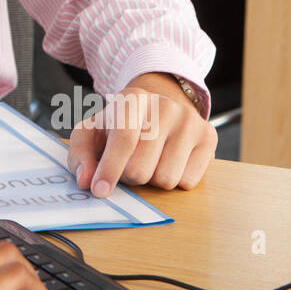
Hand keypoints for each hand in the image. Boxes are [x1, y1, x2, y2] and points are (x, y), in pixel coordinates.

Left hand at [67, 73, 216, 195]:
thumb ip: (81, 154)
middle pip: (142, 168)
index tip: (99, 191)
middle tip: (127, 164)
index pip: (124, 139)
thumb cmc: (120, 124)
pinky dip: (174, 180)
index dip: (109, 169)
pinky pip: (188, 182)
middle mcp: (165, 106)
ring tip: (148, 161)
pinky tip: (169, 161)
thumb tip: (86, 181)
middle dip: (129, 176)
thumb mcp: (93, 131)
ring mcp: (191, 121)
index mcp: (133, 98)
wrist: (159, 108)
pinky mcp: (210, 137)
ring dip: (151, 180)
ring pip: (166, 179)